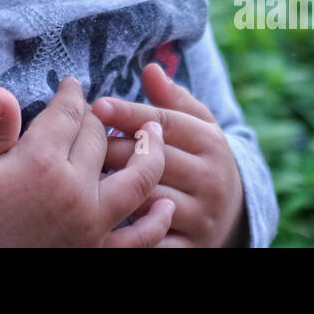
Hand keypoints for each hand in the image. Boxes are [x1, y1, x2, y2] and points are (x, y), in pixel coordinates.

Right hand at [0, 76, 175, 246]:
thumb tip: (3, 91)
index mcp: (40, 161)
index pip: (68, 113)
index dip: (71, 94)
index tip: (72, 85)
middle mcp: (73, 189)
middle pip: (99, 138)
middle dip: (98, 119)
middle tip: (96, 112)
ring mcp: (91, 223)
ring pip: (137, 179)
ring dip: (151, 153)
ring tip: (156, 134)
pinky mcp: (97, 252)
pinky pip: (139, 237)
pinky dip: (157, 221)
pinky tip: (167, 204)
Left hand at [93, 62, 247, 247]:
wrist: (234, 212)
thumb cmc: (199, 156)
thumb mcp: (195, 124)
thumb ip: (171, 98)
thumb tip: (150, 68)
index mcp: (211, 142)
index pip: (166, 123)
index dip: (130, 113)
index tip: (98, 105)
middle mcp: (210, 179)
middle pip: (155, 161)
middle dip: (116, 151)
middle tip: (79, 143)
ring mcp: (202, 215)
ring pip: (151, 199)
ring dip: (116, 188)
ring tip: (84, 177)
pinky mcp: (191, 246)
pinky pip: (154, 238)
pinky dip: (128, 228)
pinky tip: (103, 215)